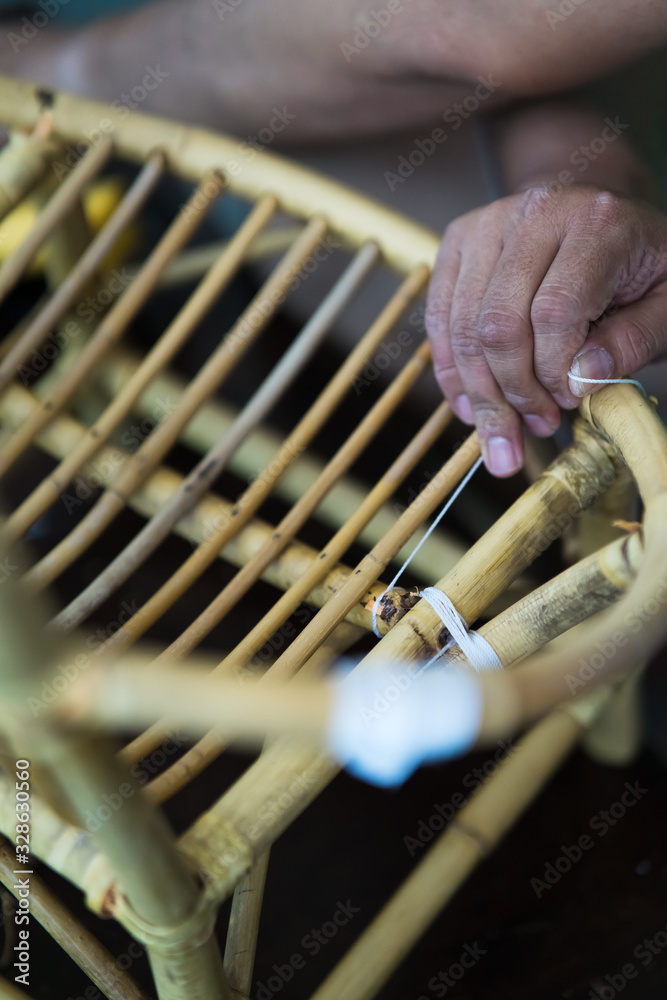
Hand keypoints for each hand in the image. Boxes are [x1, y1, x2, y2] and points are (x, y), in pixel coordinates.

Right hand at [425, 184, 666, 475]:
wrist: (603, 213)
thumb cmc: (639, 264)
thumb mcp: (665, 304)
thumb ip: (633, 340)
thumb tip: (581, 379)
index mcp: (596, 222)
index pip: (553, 312)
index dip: (554, 371)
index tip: (570, 400)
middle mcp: (535, 213)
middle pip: (499, 323)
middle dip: (513, 390)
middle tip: (537, 425)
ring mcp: (489, 223)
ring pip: (462, 327)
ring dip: (481, 391)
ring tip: (506, 427)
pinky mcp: (459, 240)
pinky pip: (439, 317)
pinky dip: (451, 370)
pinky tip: (469, 404)